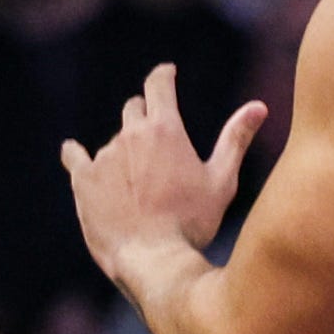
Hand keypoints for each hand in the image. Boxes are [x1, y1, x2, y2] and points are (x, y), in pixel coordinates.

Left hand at [62, 64, 268, 289]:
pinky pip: (74, 156)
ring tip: (137, 182)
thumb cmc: (192, 224)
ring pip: (113, 141)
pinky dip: (78, 155)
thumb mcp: (222, 181)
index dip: (164, 75)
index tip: (167, 73)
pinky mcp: (83, 180)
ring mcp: (104, 157)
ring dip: (124, 151)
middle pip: (134, 110)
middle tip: (155, 138)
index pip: (159, 84)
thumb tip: (259, 106)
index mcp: (165, 129)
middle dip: (145, 118)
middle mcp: (130, 135)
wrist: (153, 261)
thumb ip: (236, 139)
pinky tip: (75, 155)